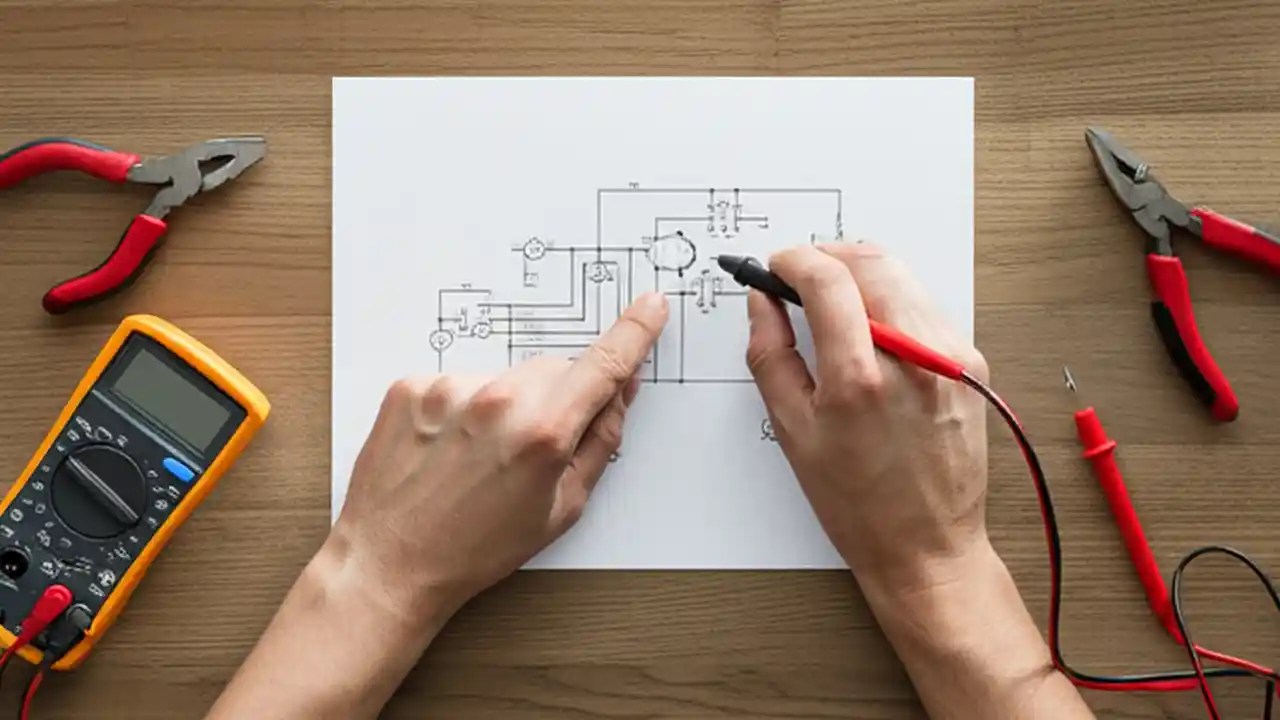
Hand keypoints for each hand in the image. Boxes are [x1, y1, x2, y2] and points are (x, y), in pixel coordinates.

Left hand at [332, 292, 668, 627]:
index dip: (635, 333)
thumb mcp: (560, 509)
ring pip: (504, 379)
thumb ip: (599, 443)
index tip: (651, 305)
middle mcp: (497, 401)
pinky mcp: (410, 388)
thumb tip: (621, 393)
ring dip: (504, 407)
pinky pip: (457, 384)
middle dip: (558, 398)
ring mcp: (448, 389)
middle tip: (533, 451)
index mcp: (543, 434)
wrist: (390, 564)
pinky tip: (446, 451)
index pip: (604, 365)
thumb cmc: (476, 549)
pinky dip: (460, 411)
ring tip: (476, 460)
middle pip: (553, 370)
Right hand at [745, 243, 988, 594]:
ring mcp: (950, 357)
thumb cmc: (859, 504)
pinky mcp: (970, 363)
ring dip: (861, 275)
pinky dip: (892, 301)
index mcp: (860, 378)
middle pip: (870, 261)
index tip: (776, 266)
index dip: (793, 260)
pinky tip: (870, 330)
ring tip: (832, 303)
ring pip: (902, 276)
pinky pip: (924, 306)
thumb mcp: (794, 432)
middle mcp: (914, 358)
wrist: (926, 545)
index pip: (826, 279)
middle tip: (799, 276)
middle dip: (828, 257)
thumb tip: (762, 304)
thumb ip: (772, 356)